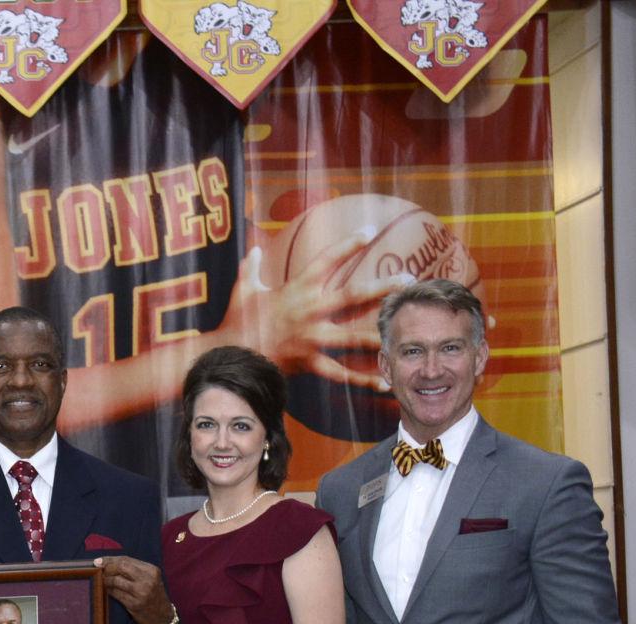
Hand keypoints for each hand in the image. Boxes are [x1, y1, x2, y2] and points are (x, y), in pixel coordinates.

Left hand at [92, 556, 174, 623]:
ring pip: (116, 580)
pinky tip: (106, 590)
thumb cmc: (153, 595)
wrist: (162, 616)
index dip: (110, 559)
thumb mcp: (149, 578)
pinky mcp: (134, 604)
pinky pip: (116, 594)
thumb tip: (108, 563)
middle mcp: (147, 579)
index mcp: (151, 570)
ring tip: (102, 581)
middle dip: (107, 568)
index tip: (98, 561)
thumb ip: (133, 569)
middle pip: (121, 567)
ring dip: (106, 580)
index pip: (126, 559)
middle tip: (98, 571)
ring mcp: (141, 592)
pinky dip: (108, 590)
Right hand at [222, 238, 410, 391]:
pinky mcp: (309, 362)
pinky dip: (362, 378)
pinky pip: (340, 372)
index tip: (370, 231)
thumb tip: (253, 249)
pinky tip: (384, 380)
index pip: (327, 260)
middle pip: (353, 296)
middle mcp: (309, 311)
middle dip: (382, 287)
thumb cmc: (236, 321)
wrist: (228, 355)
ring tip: (403, 331)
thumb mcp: (242, 289)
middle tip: (407, 279)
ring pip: (353, 336)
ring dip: (380, 333)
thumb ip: (251, 267)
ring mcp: (312, 338)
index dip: (349, 245)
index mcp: (296, 289)